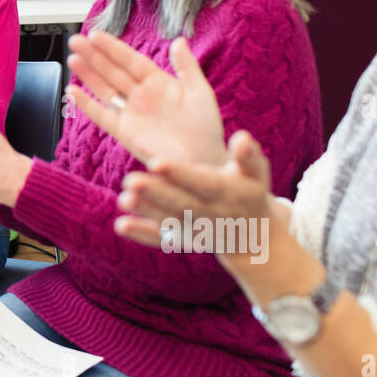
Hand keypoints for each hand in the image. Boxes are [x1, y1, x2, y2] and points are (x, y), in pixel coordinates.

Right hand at [66, 31, 226, 166]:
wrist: (203, 162)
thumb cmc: (206, 128)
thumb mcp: (200, 91)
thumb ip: (187, 66)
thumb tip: (179, 40)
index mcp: (158, 83)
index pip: (130, 60)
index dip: (113, 48)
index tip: (96, 35)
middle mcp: (141, 96)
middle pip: (112, 71)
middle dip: (93, 56)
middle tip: (75, 41)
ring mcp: (131, 113)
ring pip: (103, 89)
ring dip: (87, 74)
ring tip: (73, 59)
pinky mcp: (124, 132)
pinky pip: (101, 115)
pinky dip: (86, 105)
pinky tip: (72, 92)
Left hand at [115, 129, 275, 269]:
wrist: (251, 235)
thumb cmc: (249, 192)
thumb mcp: (255, 173)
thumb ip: (247, 156)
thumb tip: (242, 138)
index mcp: (225, 192)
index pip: (201, 182)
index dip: (180, 173)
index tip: (156, 162)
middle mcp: (208, 213)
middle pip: (179, 203)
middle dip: (156, 193)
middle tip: (131, 181)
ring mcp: (192, 228)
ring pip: (166, 219)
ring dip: (145, 210)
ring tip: (123, 199)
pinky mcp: (180, 238)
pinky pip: (160, 238)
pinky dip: (141, 234)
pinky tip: (121, 226)